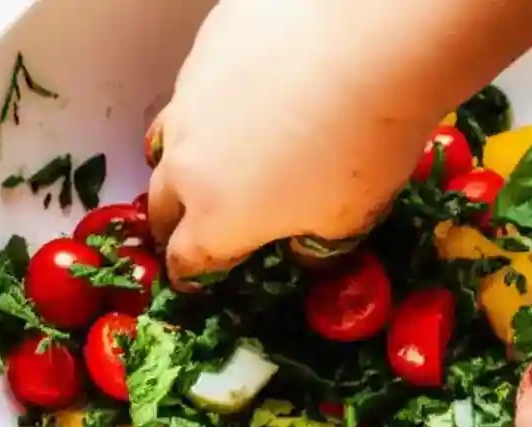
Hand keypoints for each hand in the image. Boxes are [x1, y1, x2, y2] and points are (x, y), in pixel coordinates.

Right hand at [147, 0, 448, 285]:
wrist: (370, 41)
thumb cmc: (362, 148)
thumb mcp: (349, 221)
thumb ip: (312, 247)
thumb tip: (298, 249)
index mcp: (216, 217)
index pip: (186, 260)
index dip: (192, 277)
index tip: (198, 280)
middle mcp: (187, 159)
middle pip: (162, 202)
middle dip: (177, 222)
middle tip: (198, 226)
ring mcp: (188, 96)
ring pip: (170, 138)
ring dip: (188, 158)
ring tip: (217, 158)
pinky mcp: (205, 46)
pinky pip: (198, 86)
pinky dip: (217, 101)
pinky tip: (256, 93)